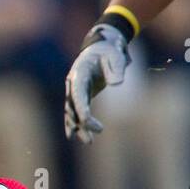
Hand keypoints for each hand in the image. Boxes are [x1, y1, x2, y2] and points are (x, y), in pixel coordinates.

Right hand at [64, 24, 130, 142]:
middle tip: (91, 138)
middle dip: (81, 123)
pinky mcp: (81, 95)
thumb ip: (116, 69)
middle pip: (73, 106)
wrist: (103, 46)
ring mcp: (75, 90)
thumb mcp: (116, 56)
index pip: (78, 94)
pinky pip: (76, 111)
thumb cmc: (110, 51)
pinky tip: (75, 136)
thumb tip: (117, 84)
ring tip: (88, 142)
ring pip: (72, 112)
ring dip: (79, 127)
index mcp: (79, 73)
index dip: (81, 109)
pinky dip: (76, 123)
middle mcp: (73, 83)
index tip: (87, 122)